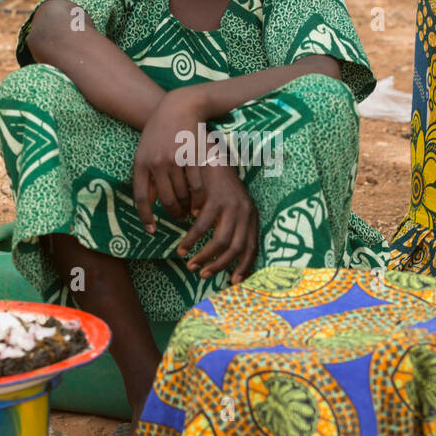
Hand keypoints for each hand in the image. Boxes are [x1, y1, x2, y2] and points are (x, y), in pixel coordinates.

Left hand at [133, 88, 204, 230]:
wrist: (178, 108)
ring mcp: (175, 160)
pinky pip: (197, 186)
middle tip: (179, 219)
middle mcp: (157, 163)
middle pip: (165, 199)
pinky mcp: (193, 158)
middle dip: (173, 213)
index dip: (146, 217)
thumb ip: (147, 177)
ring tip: (189, 212)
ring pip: (182, 194)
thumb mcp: (145, 152)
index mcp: (141, 163)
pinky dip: (199, 199)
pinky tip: (200, 204)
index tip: (152, 230)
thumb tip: (150, 204)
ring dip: (186, 207)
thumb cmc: (160, 133)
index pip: (141, 197)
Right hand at [176, 163, 257, 283]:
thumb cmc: (218, 182)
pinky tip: (183, 247)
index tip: (233, 281)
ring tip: (191, 264)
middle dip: (220, 265)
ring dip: (204, 257)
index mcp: (251, 215)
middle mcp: (245, 211)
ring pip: (220, 241)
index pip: (252, 247)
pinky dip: (191, 240)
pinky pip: (202, 227)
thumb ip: (231, 224)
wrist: (212, 154)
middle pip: (237, 248)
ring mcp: (231, 205)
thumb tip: (225, 251)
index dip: (244, 266)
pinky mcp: (215, 199)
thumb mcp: (231, 204)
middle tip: (204, 274)